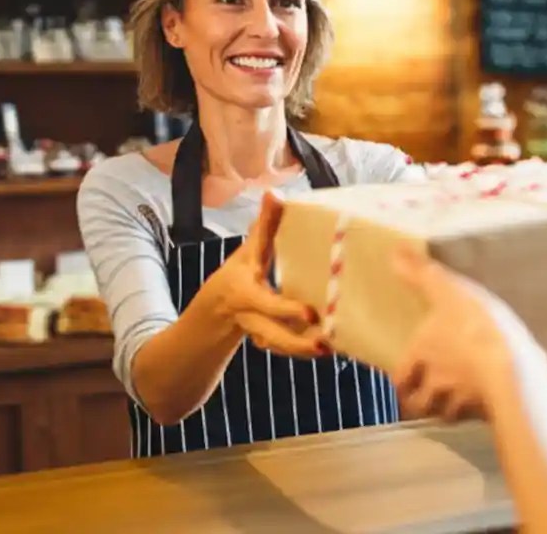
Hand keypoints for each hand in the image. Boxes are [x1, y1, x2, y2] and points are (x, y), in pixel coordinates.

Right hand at [199, 189, 327, 358]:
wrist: (217, 307)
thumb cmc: (240, 272)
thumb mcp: (248, 250)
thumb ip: (264, 226)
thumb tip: (273, 194)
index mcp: (245, 292)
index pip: (264, 303)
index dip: (284, 310)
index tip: (308, 313)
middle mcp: (250, 316)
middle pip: (272, 334)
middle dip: (296, 342)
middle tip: (324, 342)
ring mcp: (258, 332)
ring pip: (279, 346)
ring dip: (303, 350)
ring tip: (329, 349)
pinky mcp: (268, 342)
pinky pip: (284, 350)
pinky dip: (302, 351)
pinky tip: (328, 349)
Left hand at [390, 245, 541, 422]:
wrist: (512, 367)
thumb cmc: (476, 326)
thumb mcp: (448, 292)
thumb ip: (421, 275)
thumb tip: (393, 253)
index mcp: (422, 354)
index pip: (400, 379)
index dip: (401, 382)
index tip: (403, 383)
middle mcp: (435, 383)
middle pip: (418, 405)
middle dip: (419, 404)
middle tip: (426, 398)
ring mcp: (461, 401)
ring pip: (445, 414)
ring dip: (445, 411)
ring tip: (454, 404)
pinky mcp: (487, 411)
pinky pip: (476, 416)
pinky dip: (476, 412)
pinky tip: (484, 404)